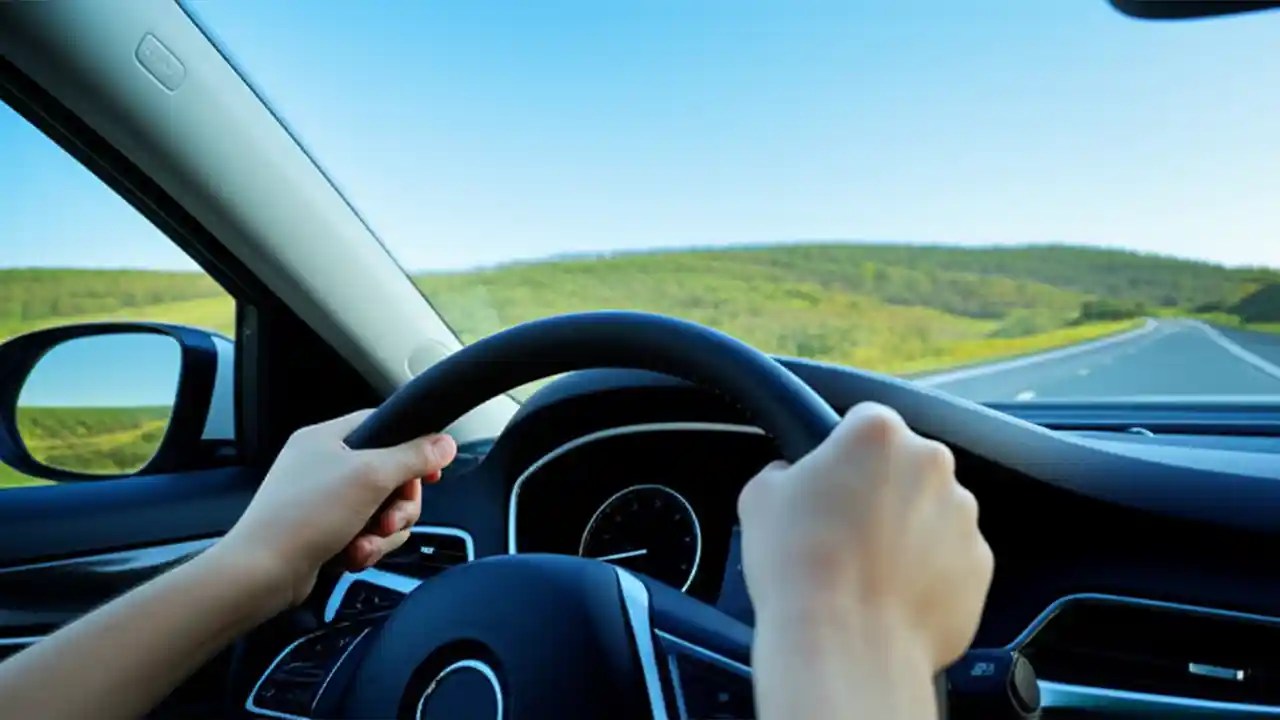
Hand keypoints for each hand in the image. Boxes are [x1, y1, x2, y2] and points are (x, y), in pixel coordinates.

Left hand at [221, 410, 456, 607]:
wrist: (263, 573)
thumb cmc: (306, 516)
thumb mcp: (371, 477)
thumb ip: (414, 456)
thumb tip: (446, 442)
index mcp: (327, 438)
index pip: (383, 426)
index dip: (413, 447)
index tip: (430, 472)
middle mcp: (324, 465)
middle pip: (390, 475)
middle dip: (398, 505)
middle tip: (390, 521)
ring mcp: (323, 500)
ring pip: (382, 509)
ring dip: (382, 532)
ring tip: (364, 544)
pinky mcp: (324, 532)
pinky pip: (364, 532)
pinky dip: (365, 546)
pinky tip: (352, 556)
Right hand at [738, 402, 991, 671]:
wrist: (845, 645)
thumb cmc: (799, 566)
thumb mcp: (760, 497)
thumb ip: (786, 471)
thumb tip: (794, 478)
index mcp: (878, 433)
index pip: (863, 421)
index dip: (841, 452)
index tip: (828, 482)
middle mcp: (931, 463)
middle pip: (905, 464)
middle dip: (881, 488)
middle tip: (844, 529)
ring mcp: (964, 516)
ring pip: (931, 510)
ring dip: (907, 529)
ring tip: (867, 570)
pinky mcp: (981, 565)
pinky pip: (951, 557)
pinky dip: (929, 571)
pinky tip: (892, 595)